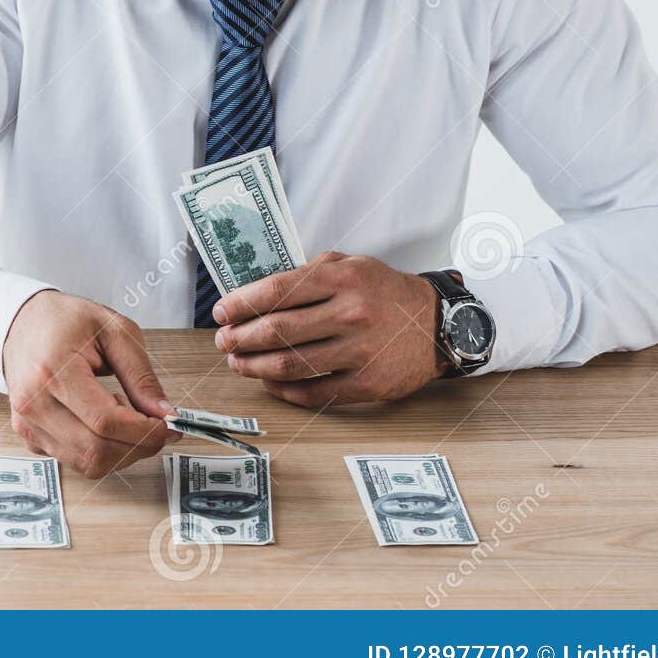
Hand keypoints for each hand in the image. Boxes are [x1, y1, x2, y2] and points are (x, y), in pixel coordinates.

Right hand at [2, 290, 176, 477]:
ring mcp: (28, 424)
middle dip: (138, 445)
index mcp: (53, 371)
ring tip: (125, 416)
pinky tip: (102, 422)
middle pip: (97, 450)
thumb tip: (164, 413)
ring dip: (120, 450)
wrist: (23, 321)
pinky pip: (74, 460)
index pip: (105, 422)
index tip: (167, 425)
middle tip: (157, 427)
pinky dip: (100, 450)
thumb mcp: (114, 331)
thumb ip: (141, 375)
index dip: (144, 431)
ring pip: (87, 463)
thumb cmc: (65, 320)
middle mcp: (34, 403)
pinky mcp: (29, 437)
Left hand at [212, 251, 444, 406]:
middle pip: (278, 331)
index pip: (277, 291)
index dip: (241, 303)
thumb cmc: (384, 292)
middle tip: (223, 340)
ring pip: (291, 364)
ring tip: (237, 362)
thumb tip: (256, 292)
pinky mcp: (368, 383)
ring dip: (254, 367)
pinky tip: (269, 382)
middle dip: (240, 338)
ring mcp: (360, 351)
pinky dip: (284, 390)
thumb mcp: (351, 264)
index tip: (221, 312)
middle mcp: (350, 313)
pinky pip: (314, 392)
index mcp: (342, 279)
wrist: (436, 324)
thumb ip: (307, 273)